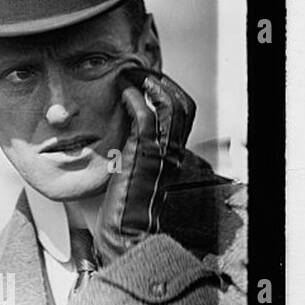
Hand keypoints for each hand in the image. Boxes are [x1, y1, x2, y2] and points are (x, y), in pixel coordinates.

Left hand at [94, 64, 195, 264]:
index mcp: (172, 155)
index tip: (146, 79)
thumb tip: (124, 137)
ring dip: (149, 83)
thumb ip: (136, 154)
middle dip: (162, 81)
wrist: (125, 234)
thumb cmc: (124, 210)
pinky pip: (145, 118)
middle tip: (138, 70)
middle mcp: (173, 152)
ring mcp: (161, 153)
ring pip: (169, 105)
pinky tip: (121, 91)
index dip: (167, 91)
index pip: (182, 113)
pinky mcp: (143, 156)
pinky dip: (135, 99)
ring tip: (129, 73)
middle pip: (182, 103)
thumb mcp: (134, 174)